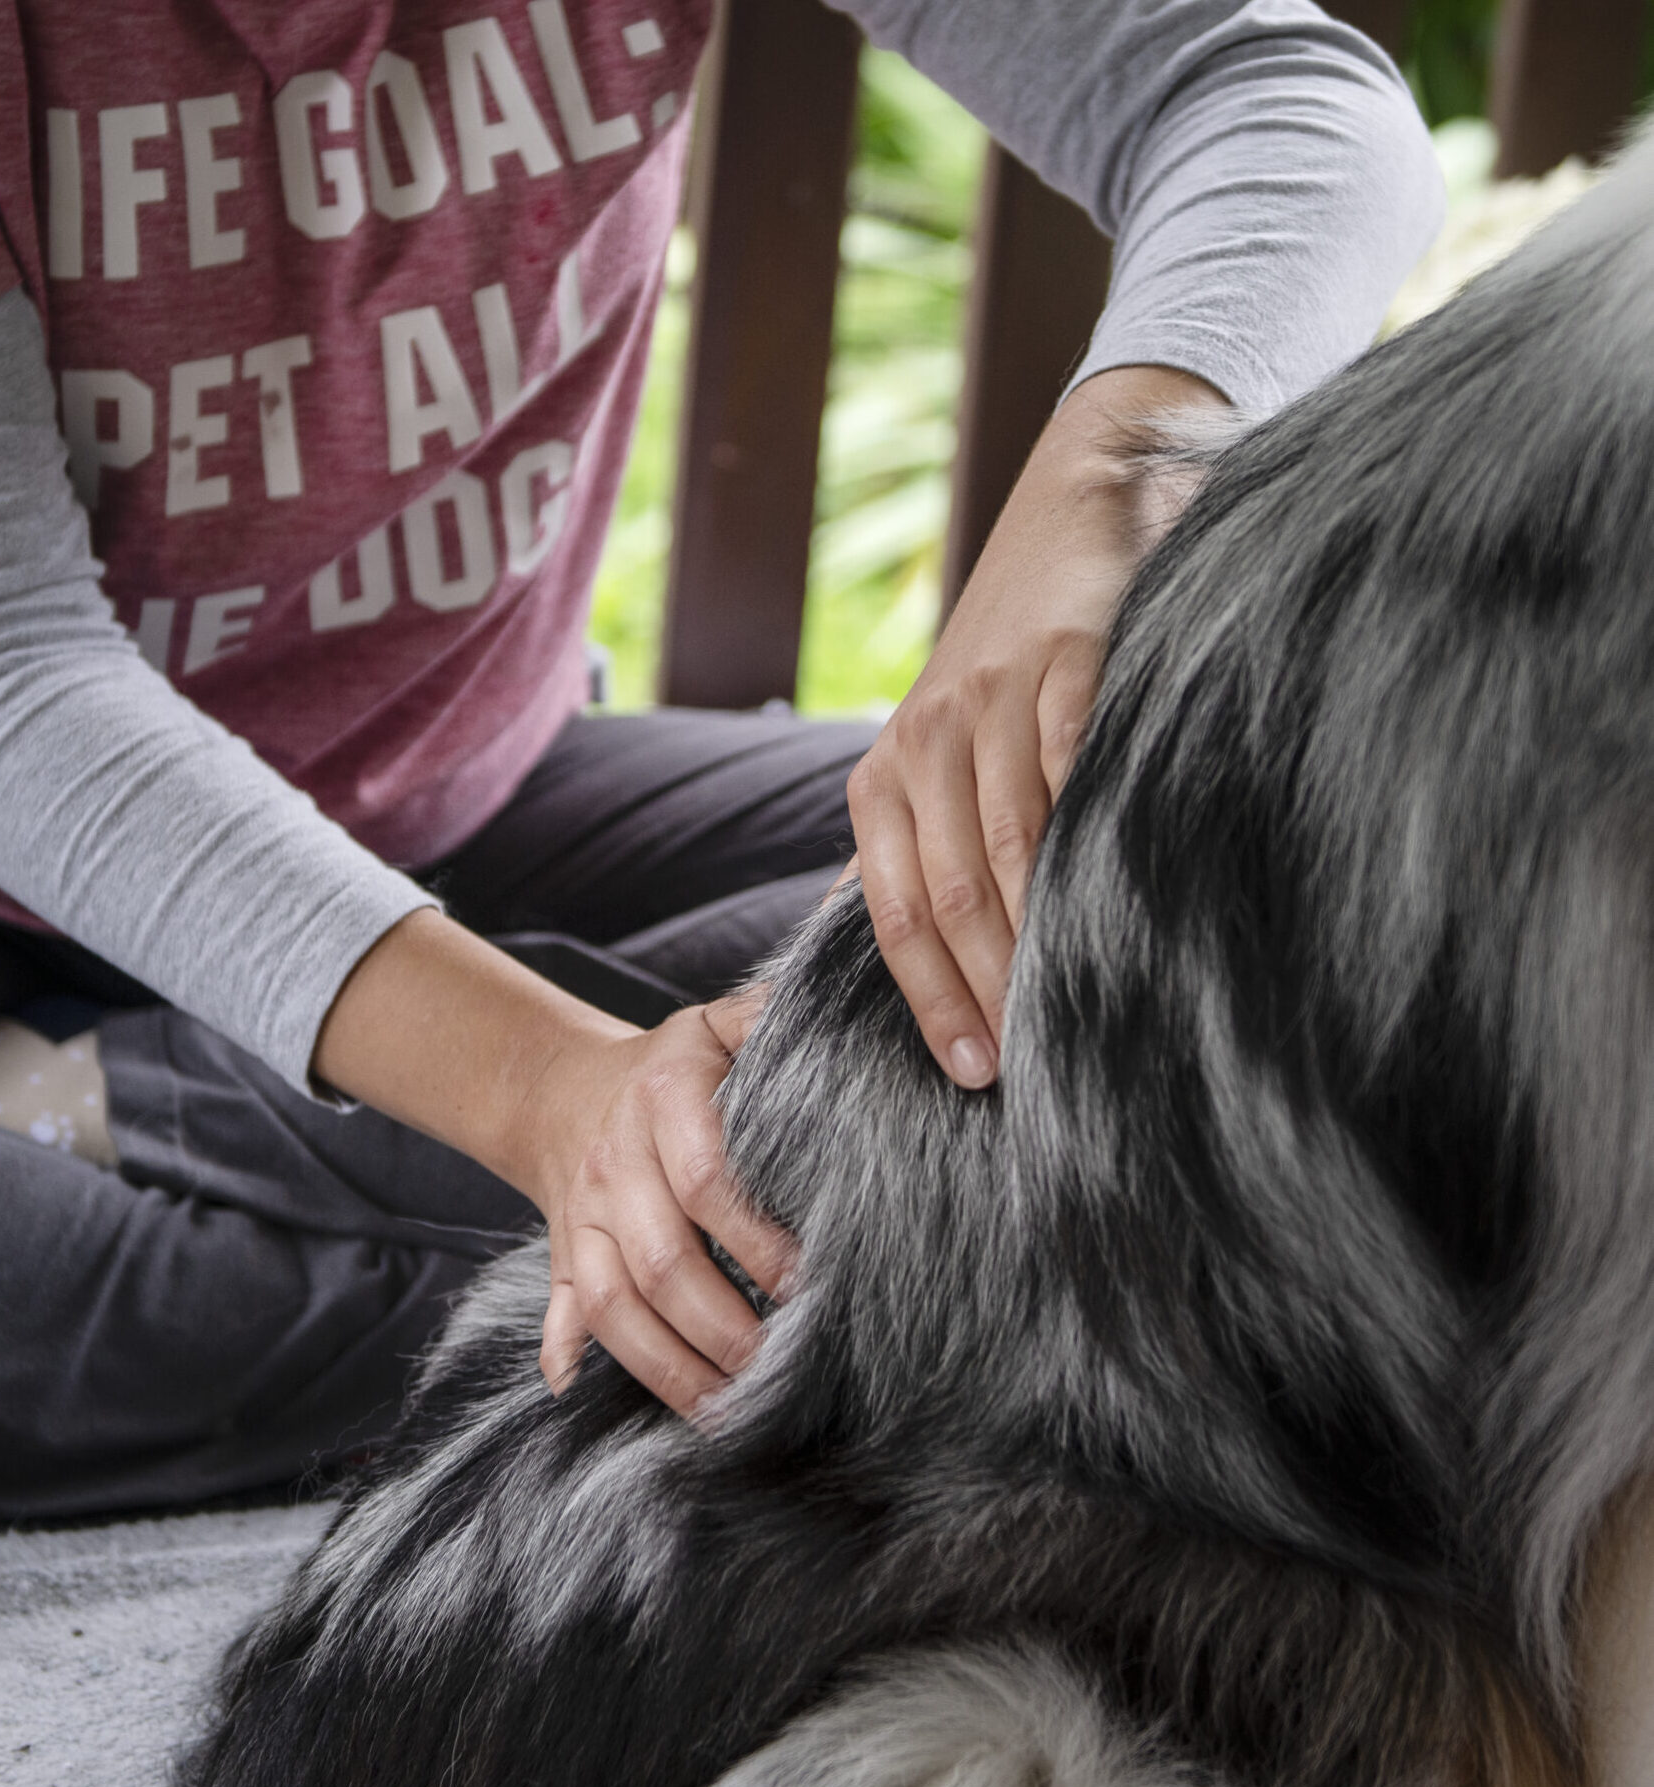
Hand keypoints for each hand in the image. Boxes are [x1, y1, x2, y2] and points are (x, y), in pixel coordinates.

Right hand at [313, 913, 791, 1417]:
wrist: (560, 1086)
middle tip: (778, 1367)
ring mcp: (583, 1215)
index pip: (707, 1180)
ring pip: (613, 1303)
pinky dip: (566, 1354)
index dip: (755, 1239)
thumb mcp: (717, 1023)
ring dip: (666, 1365)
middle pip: (662, 1260)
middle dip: (721, 1324)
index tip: (806, 1284)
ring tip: (725, 1412)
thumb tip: (822, 1021)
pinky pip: (561, 1309)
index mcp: (663, 1101)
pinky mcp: (563, 1254)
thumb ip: (769, 1020)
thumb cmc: (673, 1064)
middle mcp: (616, 1164)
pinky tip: (582, 1395)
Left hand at [848, 364, 1226, 1086]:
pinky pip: (1071, 765)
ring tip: (1066, 1018)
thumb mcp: (950, 747)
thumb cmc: (1014, 659)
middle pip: (948, 893)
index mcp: (886, 774)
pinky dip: (1086, 839)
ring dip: (1034, 942)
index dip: (927, 1000)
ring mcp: (995, 700)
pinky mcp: (1069, 661)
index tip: (968, 1075)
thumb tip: (928, 955)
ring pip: (1006, 847)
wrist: (1071, 503)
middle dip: (981, 993)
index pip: (895, 912)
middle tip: (1023, 1072)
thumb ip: (935, 837)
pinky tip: (1109, 906)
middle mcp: (924, 739)